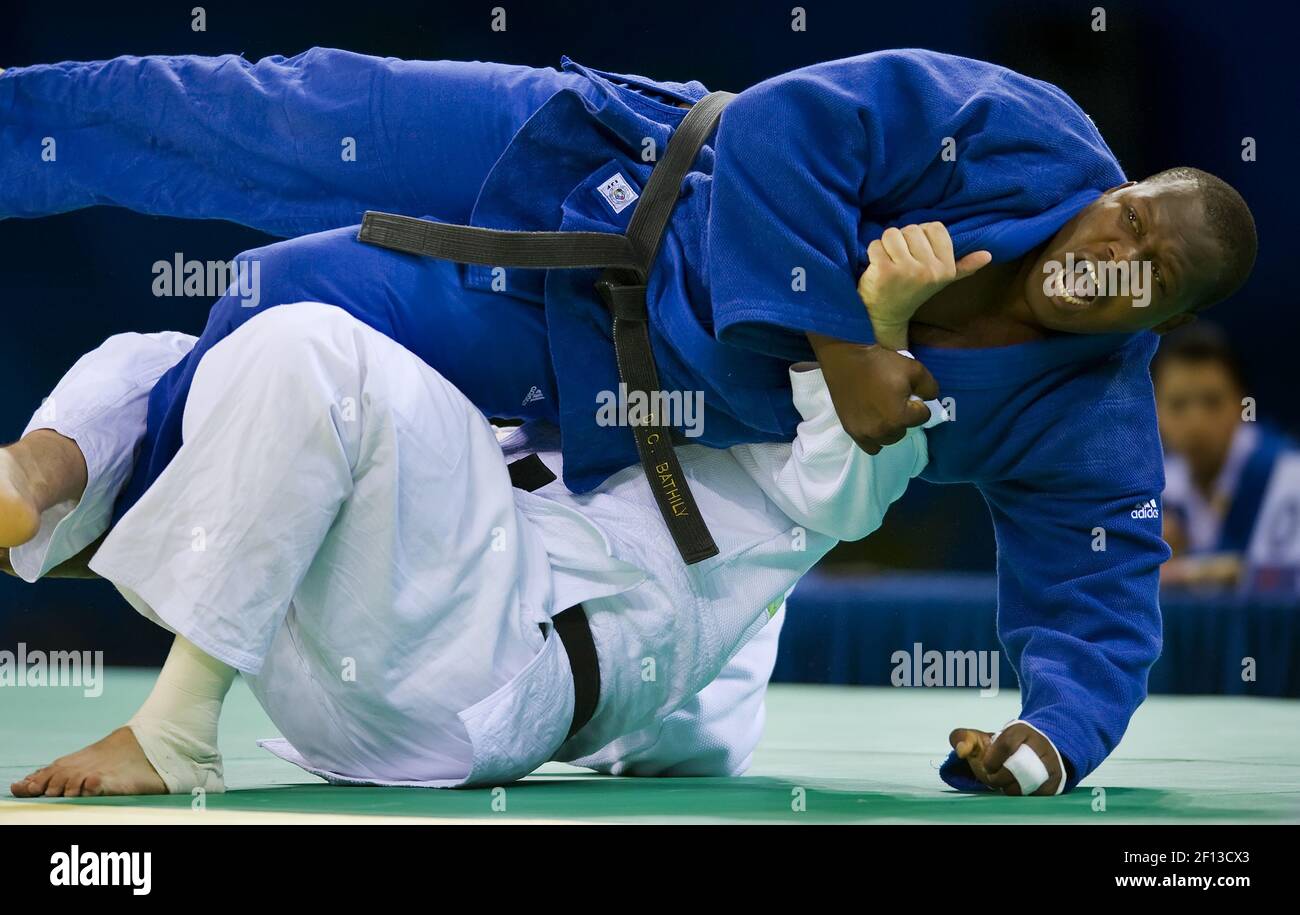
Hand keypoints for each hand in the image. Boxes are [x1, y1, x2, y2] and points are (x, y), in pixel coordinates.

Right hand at [806, 332, 938, 453]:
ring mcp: (865, 433)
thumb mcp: (914, 368)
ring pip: (889, 440)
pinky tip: (874, 424)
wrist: (845, 361)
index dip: (918, 402)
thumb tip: (929, 400)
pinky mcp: (851, 432)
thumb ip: (930, 387)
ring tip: (884, 412)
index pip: (923, 416)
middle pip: (905, 430)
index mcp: (899, 417)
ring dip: (891, 428)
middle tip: (895, 401)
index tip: (908, 391)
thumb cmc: (879, 363)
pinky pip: (871, 446)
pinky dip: (875, 438)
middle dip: (904, 417)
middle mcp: (883, 431)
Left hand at [858, 223, 990, 349]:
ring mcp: (907, 271)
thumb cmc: (912, 291)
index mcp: (945, 268)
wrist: (887, 316)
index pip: (934, 228)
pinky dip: (873, 252)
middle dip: (902, 240)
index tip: (916, 254)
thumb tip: (988, 255)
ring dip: (886, 245)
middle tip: (900, 261)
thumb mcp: (941, 280)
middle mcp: (929, 270)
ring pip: (892, 233)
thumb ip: (963, 267)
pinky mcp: (884, 271)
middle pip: (912, 229)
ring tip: (889, 262)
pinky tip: (877, 267)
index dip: (921, 236)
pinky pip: (876, 244)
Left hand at [949, 723, 1064, 795]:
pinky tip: (1015, 789)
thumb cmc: (1000, 748)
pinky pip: (1038, 793)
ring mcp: (1051, 763)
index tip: (986, 765)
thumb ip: (962, 738)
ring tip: (1004, 784)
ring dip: (1010, 788)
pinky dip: (1023, 794)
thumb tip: (960, 751)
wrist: (1032, 752)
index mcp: (1021, 730)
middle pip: (1018, 767)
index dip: (992, 759)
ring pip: (1029, 783)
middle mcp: (1040, 744)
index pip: (1007, 743)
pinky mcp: (1056, 780)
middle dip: (999, 778)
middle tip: (993, 779)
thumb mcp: (981, 738)